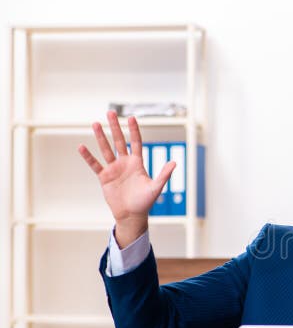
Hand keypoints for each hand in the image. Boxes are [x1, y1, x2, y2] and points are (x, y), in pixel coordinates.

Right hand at [77, 111, 175, 247]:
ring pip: (106, 149)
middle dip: (114, 127)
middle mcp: (125, 163)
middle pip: (119, 141)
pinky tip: (82, 147)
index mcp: (137, 163)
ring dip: (100, 137)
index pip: (135, 142)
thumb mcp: (156, 187)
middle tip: (110, 112)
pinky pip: (95, 164)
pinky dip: (88, 157)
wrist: (132, 215)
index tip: (130, 117)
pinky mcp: (104, 177)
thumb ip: (164, 174)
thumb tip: (174, 162)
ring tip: (95, 123)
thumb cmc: (145, 202)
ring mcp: (114, 169)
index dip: (133, 130)